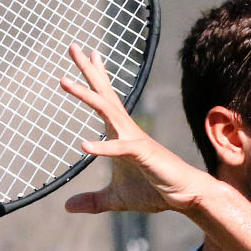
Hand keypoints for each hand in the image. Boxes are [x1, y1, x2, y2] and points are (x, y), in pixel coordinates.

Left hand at [59, 44, 213, 214]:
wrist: (186, 196)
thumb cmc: (156, 191)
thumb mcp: (116, 199)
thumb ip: (92, 201)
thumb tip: (67, 206)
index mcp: (122, 134)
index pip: (106, 100)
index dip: (96, 77)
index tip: (89, 54)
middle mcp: (128, 130)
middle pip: (104, 94)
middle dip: (87, 70)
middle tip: (72, 45)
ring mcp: (135, 140)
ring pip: (107, 110)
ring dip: (85, 94)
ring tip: (63, 80)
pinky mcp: (143, 155)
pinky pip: (120, 148)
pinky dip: (102, 147)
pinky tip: (84, 145)